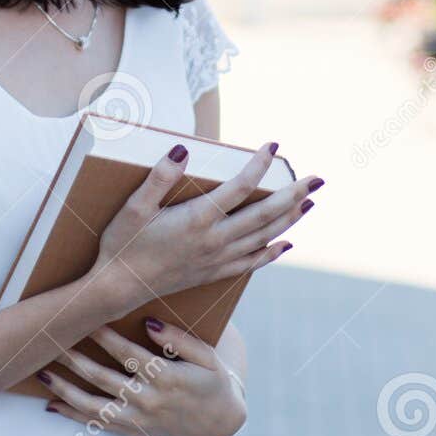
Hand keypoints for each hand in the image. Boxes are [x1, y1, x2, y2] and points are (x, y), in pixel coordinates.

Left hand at [39, 319, 245, 435]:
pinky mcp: (133, 430)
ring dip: (66, 389)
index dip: (104, 335)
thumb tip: (149, 323)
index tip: (86, 318)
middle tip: (51, 341)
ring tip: (42, 373)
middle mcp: (149, 401)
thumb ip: (179, 338)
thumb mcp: (207, 355)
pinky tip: (52, 404)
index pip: (128, 353)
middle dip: (75, 359)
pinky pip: (97, 424)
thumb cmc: (213, 381)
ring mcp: (139, 419)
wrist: (220, 423)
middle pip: (103, 378)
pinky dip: (73, 415)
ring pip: (94, 406)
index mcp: (167, 378)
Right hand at [90, 141, 321, 306]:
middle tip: (318, 178)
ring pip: (264, 237)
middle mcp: (214, 240)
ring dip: (290, 218)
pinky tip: (286, 243)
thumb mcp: (133, 207)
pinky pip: (252, 262)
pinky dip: (272, 251)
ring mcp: (217, 259)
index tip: (274, 146)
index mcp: (197, 220)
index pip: (241, 186)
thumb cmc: (122, 244)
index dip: (260, 164)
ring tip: (309, 202)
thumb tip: (182, 149)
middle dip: (294, 193)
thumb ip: (158, 178)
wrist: (117, 289)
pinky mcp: (213, 273)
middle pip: (265, 213)